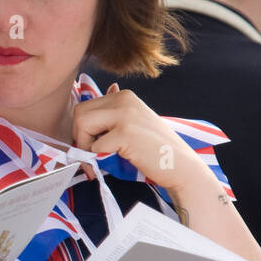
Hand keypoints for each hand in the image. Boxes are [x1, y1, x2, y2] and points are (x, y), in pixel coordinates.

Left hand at [71, 83, 210, 196]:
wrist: (181, 166)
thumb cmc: (155, 149)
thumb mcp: (135, 123)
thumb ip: (116, 112)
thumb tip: (105, 94)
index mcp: (124, 96)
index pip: (85, 107)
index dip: (82, 130)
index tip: (90, 147)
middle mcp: (124, 99)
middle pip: (80, 113)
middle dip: (79, 137)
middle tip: (89, 155)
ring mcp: (125, 115)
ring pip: (82, 125)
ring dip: (84, 147)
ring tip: (96, 161)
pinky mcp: (125, 133)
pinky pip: (94, 146)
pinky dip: (97, 159)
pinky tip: (109, 164)